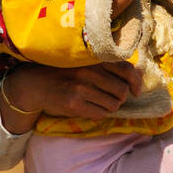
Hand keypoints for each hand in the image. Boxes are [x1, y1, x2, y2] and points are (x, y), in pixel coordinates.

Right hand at [2, 61, 141, 126]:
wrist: (35, 84)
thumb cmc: (65, 73)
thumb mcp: (85, 62)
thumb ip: (108, 66)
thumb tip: (137, 76)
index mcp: (94, 59)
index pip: (126, 70)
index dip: (136, 83)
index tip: (136, 91)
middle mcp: (89, 71)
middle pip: (121, 91)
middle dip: (120, 98)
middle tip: (113, 98)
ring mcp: (81, 88)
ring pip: (113, 104)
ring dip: (110, 106)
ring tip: (100, 102)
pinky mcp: (74, 104)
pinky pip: (100, 114)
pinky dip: (100, 113)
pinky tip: (91, 108)